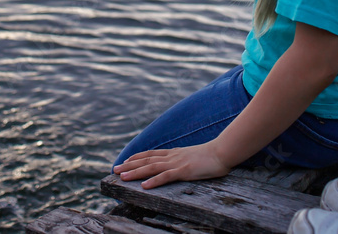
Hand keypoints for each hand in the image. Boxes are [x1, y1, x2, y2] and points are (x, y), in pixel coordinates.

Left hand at [112, 142, 231, 188]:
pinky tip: (144, 186)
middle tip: (114, 170)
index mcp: (174, 153)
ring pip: (151, 168)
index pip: (151, 154)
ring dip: (135, 173)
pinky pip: (166, 177)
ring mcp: (177, 163)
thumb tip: (180, 164)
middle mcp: (172, 156)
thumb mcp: (193, 156)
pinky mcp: (184, 171)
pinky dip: (154, 181)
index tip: (125, 161)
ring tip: (122, 177)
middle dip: (129, 165)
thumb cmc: (212, 156)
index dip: (137, 157)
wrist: (223, 152)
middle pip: (146, 160)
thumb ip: (184, 159)